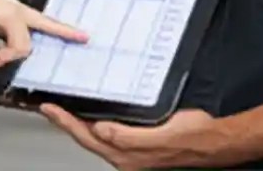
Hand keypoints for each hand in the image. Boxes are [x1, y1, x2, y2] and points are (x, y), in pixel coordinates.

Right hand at [0, 0, 88, 72]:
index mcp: (6, 14)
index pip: (39, 23)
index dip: (57, 29)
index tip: (76, 34)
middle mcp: (13, 8)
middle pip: (47, 24)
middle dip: (65, 32)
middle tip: (84, 38)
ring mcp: (12, 9)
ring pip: (26, 47)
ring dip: (2, 60)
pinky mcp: (8, 13)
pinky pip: (16, 47)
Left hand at [41, 105, 232, 169]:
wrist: (214, 140)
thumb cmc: (192, 139)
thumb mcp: (161, 136)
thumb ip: (129, 137)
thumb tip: (101, 130)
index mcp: (126, 156)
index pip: (87, 137)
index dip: (66, 122)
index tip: (50, 109)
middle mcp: (125, 155)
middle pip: (86, 137)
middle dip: (65, 122)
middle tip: (48, 106)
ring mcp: (131, 149)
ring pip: (96, 135)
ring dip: (78, 122)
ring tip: (62, 109)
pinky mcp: (139, 140)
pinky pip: (110, 130)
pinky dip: (96, 120)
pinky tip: (93, 112)